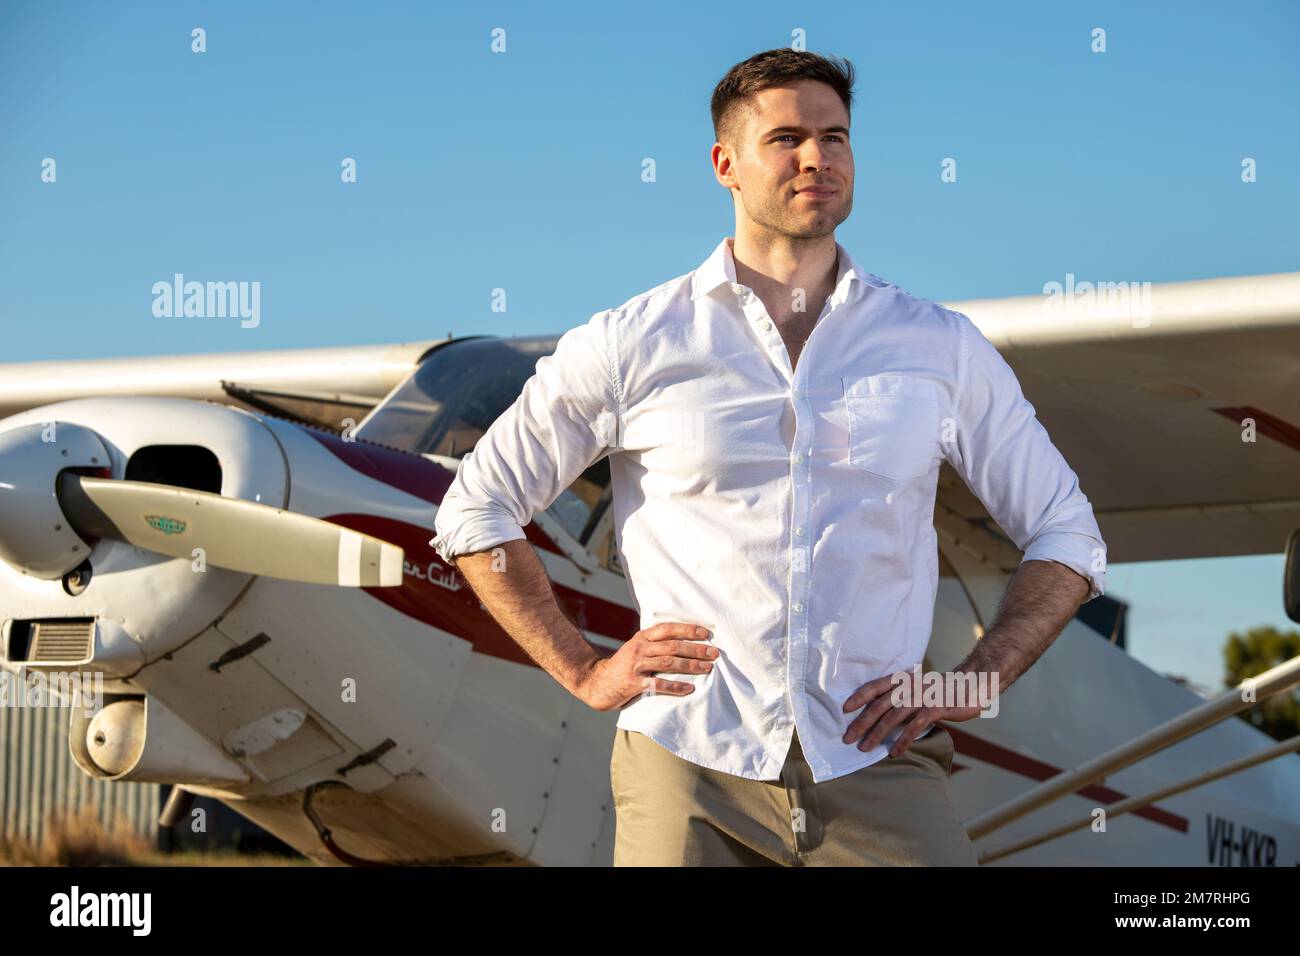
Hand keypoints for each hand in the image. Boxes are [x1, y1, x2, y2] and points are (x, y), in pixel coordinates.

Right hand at [576, 622, 717, 711]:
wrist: (596, 682)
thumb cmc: (622, 666)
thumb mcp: (636, 648)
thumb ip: (654, 643)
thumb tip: (683, 640)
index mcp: (642, 637)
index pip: (668, 629)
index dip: (688, 630)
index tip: (707, 633)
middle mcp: (640, 648)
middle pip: (673, 646)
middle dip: (696, 649)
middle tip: (714, 653)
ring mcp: (636, 665)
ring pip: (668, 663)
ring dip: (690, 665)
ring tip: (707, 668)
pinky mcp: (633, 683)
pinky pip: (658, 684)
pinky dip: (675, 687)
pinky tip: (689, 689)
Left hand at [840, 671, 985, 757]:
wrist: (970, 684)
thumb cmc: (938, 690)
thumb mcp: (916, 686)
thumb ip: (899, 694)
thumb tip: (875, 711)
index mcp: (902, 679)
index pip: (875, 686)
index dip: (859, 696)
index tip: (844, 709)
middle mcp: (909, 686)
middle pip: (880, 705)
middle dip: (862, 722)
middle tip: (848, 737)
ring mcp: (922, 697)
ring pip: (894, 716)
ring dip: (877, 734)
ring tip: (865, 747)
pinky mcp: (935, 708)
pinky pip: (915, 726)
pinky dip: (902, 740)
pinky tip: (894, 752)